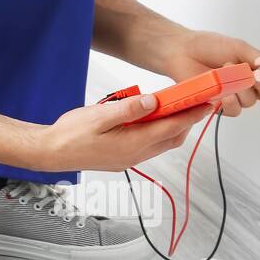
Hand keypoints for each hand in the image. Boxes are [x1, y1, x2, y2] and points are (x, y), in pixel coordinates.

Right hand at [42, 94, 214, 171]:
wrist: (51, 152)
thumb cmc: (71, 134)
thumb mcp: (99, 116)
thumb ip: (129, 109)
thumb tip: (155, 101)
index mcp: (133, 143)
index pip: (171, 127)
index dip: (192, 115)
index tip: (207, 103)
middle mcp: (136, 154)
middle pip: (172, 138)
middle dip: (188, 121)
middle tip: (197, 103)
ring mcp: (129, 158)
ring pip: (162, 143)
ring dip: (173, 127)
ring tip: (178, 108)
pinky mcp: (122, 157)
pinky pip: (150, 145)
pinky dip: (159, 132)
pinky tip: (152, 119)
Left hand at [155, 29, 259, 117]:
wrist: (182, 52)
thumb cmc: (208, 46)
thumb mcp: (238, 48)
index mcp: (257, 69)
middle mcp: (249, 84)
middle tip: (254, 74)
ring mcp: (235, 95)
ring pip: (251, 102)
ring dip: (242, 88)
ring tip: (226, 71)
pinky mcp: (220, 104)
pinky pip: (234, 110)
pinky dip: (231, 102)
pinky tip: (224, 93)